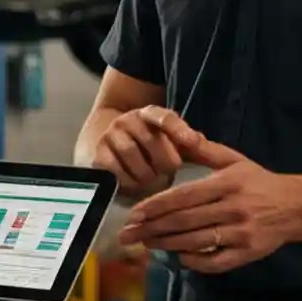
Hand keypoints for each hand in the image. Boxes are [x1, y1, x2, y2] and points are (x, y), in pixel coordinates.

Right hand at [92, 105, 206, 198]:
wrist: (105, 142)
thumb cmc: (148, 147)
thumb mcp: (168, 141)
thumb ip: (187, 143)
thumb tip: (204, 144)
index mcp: (149, 114)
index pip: (164, 116)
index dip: (178, 129)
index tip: (192, 142)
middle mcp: (129, 120)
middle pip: (151, 140)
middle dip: (164, 162)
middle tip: (169, 173)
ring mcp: (111, 134)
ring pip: (133, 156)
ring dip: (147, 174)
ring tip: (153, 181)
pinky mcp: (97, 153)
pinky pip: (116, 170)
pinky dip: (129, 182)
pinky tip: (135, 186)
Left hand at [118, 139, 301, 273]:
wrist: (296, 206)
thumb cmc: (259, 181)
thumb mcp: (234, 160)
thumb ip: (206, 150)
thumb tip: (180, 135)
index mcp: (227, 184)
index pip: (184, 196)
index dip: (157, 205)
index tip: (134, 213)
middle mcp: (233, 209)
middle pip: (185, 221)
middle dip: (153, 228)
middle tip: (128, 234)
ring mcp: (241, 234)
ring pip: (197, 242)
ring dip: (167, 245)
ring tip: (145, 244)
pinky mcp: (249, 253)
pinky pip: (217, 262)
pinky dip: (196, 262)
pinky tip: (179, 257)